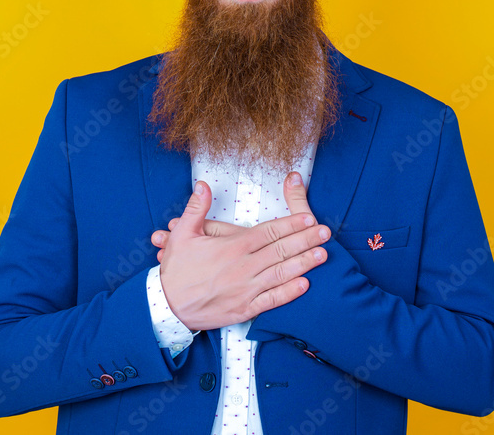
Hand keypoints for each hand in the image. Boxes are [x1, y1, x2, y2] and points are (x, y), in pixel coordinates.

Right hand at [153, 173, 329, 330]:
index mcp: (232, 247)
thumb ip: (197, 208)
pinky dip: (289, 292)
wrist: (167, 307)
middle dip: (306, 241)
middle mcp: (243, 267)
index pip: (269, 232)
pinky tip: (304, 285)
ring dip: (304, 264)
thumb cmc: (176, 271)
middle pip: (281, 250)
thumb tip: (204, 186)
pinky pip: (272, 300)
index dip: (291, 225)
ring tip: (322, 255)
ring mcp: (246, 289)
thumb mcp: (183, 233)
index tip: (309, 220)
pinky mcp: (244, 309)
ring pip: (281, 274)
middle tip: (326, 234)